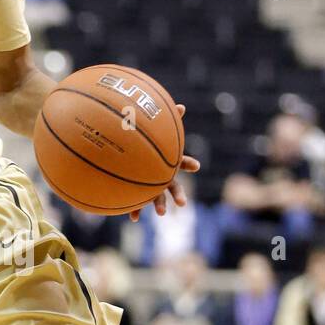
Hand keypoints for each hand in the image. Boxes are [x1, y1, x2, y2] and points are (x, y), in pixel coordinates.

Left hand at [128, 105, 199, 220]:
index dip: (189, 164)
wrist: (127, 162)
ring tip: (161, 214)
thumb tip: (181, 106)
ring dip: (159, 205)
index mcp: (167, 164)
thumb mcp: (154, 133)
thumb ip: (167, 121)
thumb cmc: (143, 144)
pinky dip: (136, 211)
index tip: (197, 166)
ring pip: (158, 198)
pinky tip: (133, 219)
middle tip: (182, 204)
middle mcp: (162, 177)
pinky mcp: (139, 194)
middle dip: (179, 195)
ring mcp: (151, 187)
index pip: (182, 162)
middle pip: (173, 187)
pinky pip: (138, 204)